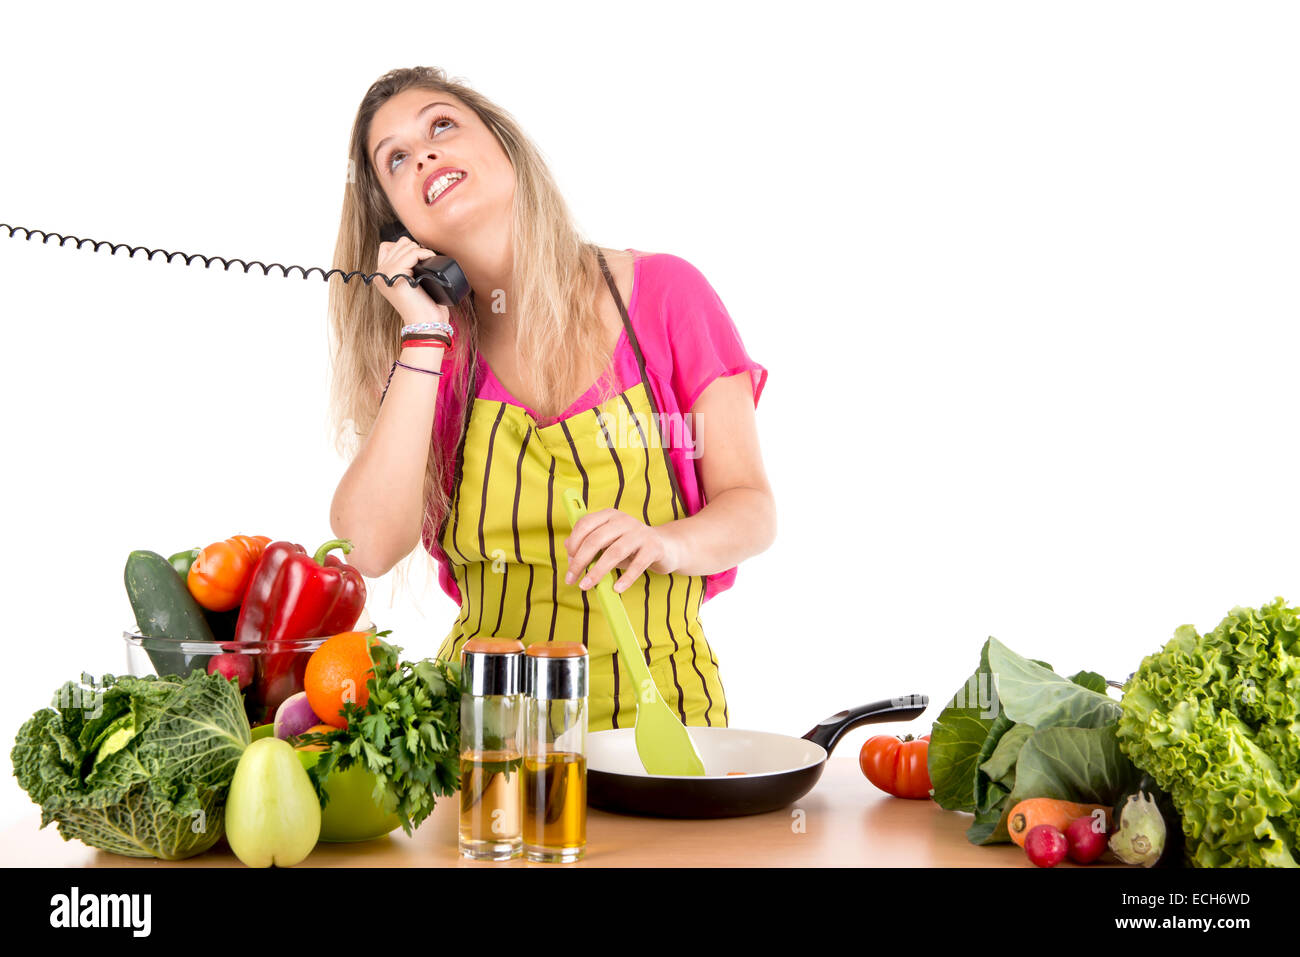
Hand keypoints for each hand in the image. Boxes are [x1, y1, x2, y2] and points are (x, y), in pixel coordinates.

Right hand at [375, 235, 452, 327]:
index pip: (388, 246)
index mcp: (382, 275)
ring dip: (422, 251)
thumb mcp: (412, 283)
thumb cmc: (424, 306)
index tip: (420, 259)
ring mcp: (386, 273)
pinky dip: (425, 253)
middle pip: (399, 243)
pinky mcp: (395, 274)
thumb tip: (416, 247)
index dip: (406, 248)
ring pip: (406, 245)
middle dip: (416, 249)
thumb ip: (407, 267)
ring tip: (428, 266)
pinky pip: (413, 252)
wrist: (426, 324)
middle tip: (426, 264)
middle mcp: (380, 273)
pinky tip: (431, 260)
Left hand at [563, 509, 680, 592]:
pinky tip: (616, 589)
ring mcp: (640, 533)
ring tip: (586, 586)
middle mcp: (623, 520)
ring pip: (614, 552)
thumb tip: (567, 546)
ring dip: (597, 572)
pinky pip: (637, 564)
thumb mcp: (608, 543)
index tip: (568, 563)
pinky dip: (626, 578)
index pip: (584, 525)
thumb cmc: (630, 547)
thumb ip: (588, 543)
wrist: (666, 547)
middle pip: (596, 539)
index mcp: (609, 515)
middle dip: (580, 561)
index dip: (573, 544)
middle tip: (571, 579)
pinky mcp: (653, 547)